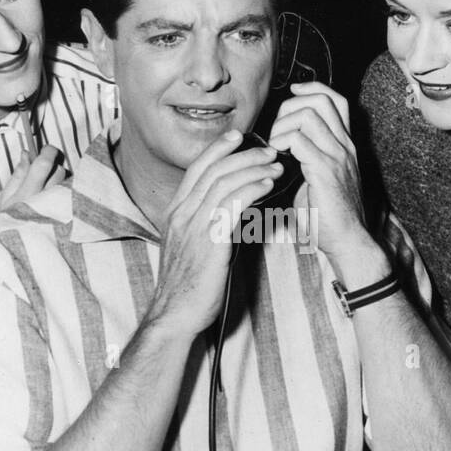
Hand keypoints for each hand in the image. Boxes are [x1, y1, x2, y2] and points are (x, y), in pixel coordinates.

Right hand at [0, 146, 65, 211]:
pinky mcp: (66, 214)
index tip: (45, 149)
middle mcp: (46, 199)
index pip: (44, 165)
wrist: (19, 247)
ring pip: (66, 183)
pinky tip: (52, 199)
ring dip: (58, 180)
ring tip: (46, 188)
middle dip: (53, 166)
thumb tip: (26, 153)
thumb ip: (18, 174)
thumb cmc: (9, 217)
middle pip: (59, 171)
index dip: (47, 152)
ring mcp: (58, 208)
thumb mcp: (7, 195)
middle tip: (42, 172)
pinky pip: (70, 195)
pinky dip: (62, 192)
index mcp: (28, 193)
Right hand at [148, 130, 283, 338]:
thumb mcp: (189, 248)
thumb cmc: (186, 286)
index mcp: (174, 213)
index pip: (195, 169)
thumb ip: (204, 225)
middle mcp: (182, 214)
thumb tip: (229, 213)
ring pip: (224, 183)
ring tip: (275, 164)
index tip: (236, 136)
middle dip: (243, 154)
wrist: (174, 315)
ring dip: (253, 169)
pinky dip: (252, 190)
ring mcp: (194, 227)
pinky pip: (232, 205)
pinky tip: (268, 186)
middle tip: (268, 149)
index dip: (217, 149)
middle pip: (213, 170)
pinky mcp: (209, 242)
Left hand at [267, 82, 371, 275]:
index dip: (312, 89)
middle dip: (290, 108)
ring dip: (282, 127)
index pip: (335, 99)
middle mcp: (345, 146)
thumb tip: (282, 147)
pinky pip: (299, 141)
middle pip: (320, 100)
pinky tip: (277, 160)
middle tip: (277, 132)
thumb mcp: (321, 178)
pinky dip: (281, 144)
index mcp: (345, 145)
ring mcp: (337, 157)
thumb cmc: (331, 215)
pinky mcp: (325, 172)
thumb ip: (309, 157)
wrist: (348, 241)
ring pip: (306, 116)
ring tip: (275, 148)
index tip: (293, 95)